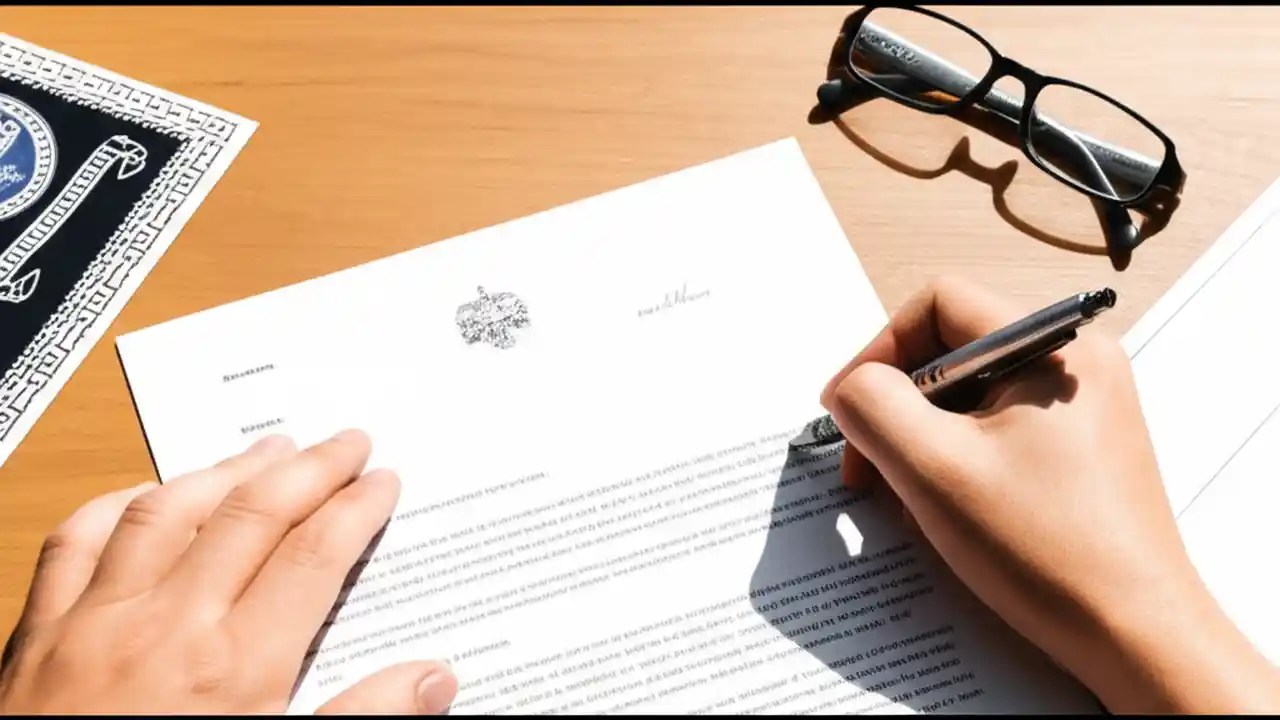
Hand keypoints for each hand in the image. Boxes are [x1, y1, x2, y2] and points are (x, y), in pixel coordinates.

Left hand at [0, 430, 457, 713]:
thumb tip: (432, 679)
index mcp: (236, 667)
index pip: (315, 555)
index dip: (358, 509)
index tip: (382, 482)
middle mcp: (170, 626)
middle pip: (255, 514)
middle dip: (311, 467)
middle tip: (346, 441)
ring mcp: (98, 621)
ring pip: (170, 511)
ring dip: (227, 470)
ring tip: (269, 448)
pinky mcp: (42, 634)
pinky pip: (77, 542)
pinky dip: (116, 505)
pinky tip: (148, 493)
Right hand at [820, 277, 1279, 713]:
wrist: (1135, 636)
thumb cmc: (1047, 550)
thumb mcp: (934, 469)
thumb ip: (874, 408)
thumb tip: (849, 389)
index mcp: (1055, 346)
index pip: (939, 304)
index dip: (879, 350)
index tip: (849, 410)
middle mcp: (1077, 364)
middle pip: (952, 350)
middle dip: (898, 405)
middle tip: (868, 463)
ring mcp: (1082, 409)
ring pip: (970, 397)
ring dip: (922, 439)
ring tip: (908, 495)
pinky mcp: (1079, 451)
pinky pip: (996, 431)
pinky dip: (956, 460)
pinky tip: (947, 509)